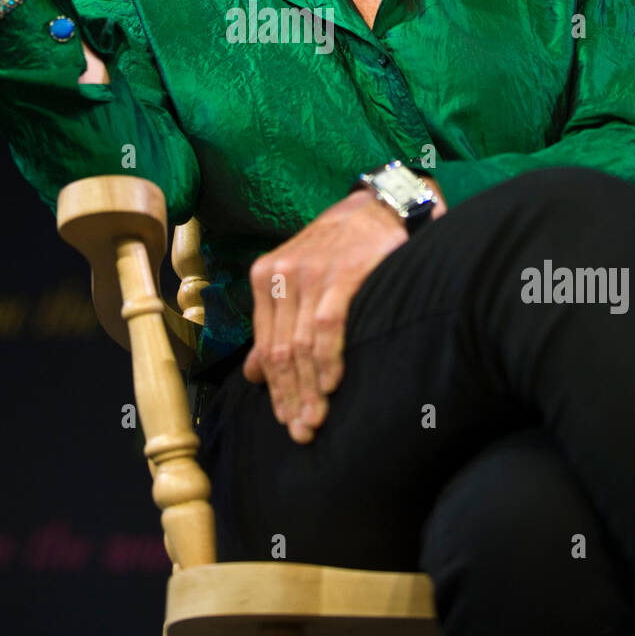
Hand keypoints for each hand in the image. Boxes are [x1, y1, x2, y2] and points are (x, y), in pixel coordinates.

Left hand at [243, 178, 446, 443]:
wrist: (381, 204)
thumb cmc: (342, 246)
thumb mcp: (297, 276)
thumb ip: (276, 323)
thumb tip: (253, 375)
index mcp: (266, 276)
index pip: (266, 345)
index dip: (274, 388)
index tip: (285, 419)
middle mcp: (282, 273)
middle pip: (281, 351)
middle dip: (290, 396)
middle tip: (301, 431)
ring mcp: (311, 273)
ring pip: (302, 344)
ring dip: (309, 388)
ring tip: (316, 420)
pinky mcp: (343, 273)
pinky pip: (328, 326)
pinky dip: (328, 360)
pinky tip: (333, 385)